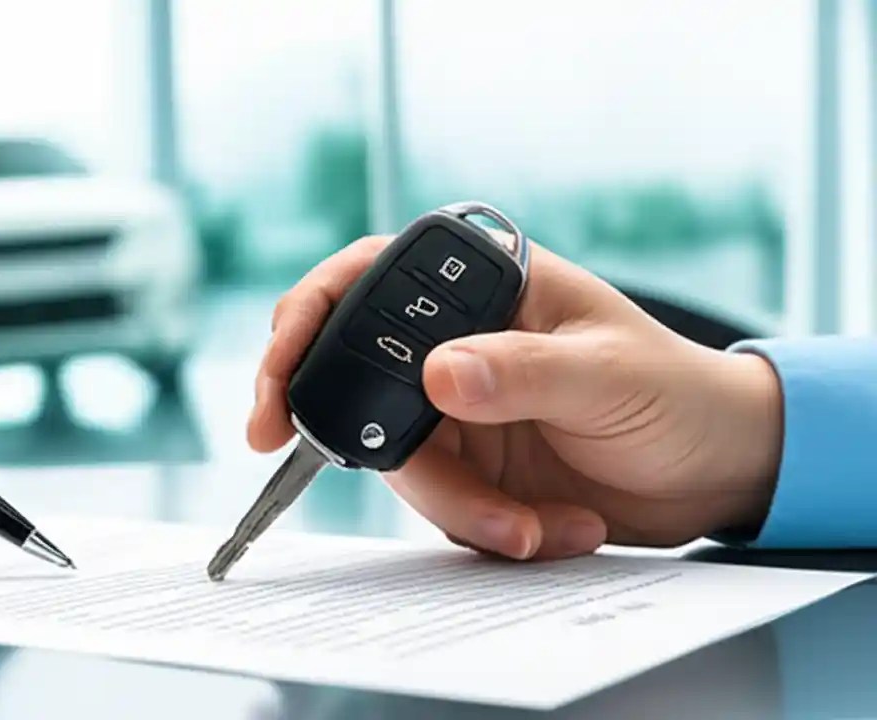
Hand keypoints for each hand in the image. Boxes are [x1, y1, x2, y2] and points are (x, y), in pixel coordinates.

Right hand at [248, 235, 782, 559]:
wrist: (715, 470)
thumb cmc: (677, 392)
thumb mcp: (607, 373)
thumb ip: (522, 372)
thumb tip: (437, 375)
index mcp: (483, 284)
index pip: (363, 279)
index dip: (303, 323)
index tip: (277, 385)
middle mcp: (456, 340)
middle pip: (360, 379)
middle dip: (352, 434)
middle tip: (323, 465)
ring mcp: (457, 407)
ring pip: (400, 459)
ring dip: (462, 505)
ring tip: (537, 524)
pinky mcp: (469, 465)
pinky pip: (439, 503)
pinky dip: (487, 525)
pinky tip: (552, 524)